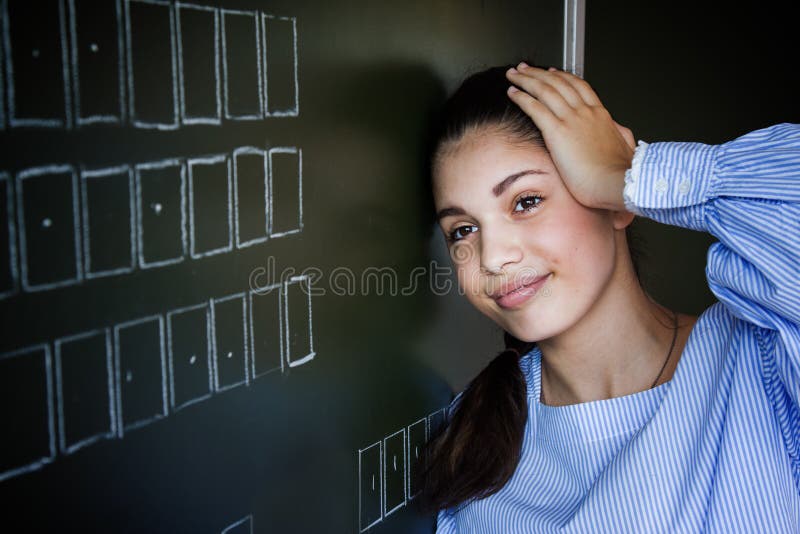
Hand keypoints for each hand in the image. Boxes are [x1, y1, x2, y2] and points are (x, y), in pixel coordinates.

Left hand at [505, 63, 635, 211]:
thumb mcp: (625, 147)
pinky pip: (535, 108)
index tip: (551, 72)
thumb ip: (620, 135)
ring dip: (526, 79)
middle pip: (558, 83)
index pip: (579, 87)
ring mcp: (571, 120)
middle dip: (538, 73)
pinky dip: (522, 97)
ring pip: (545, 90)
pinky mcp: (558, 132)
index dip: (562, 76)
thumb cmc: (620, 174)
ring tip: (513, 75)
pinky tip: (512, 93)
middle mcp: (585, 112)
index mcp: (601, 116)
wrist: (617, 182)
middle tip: (525, 68)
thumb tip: (619, 131)